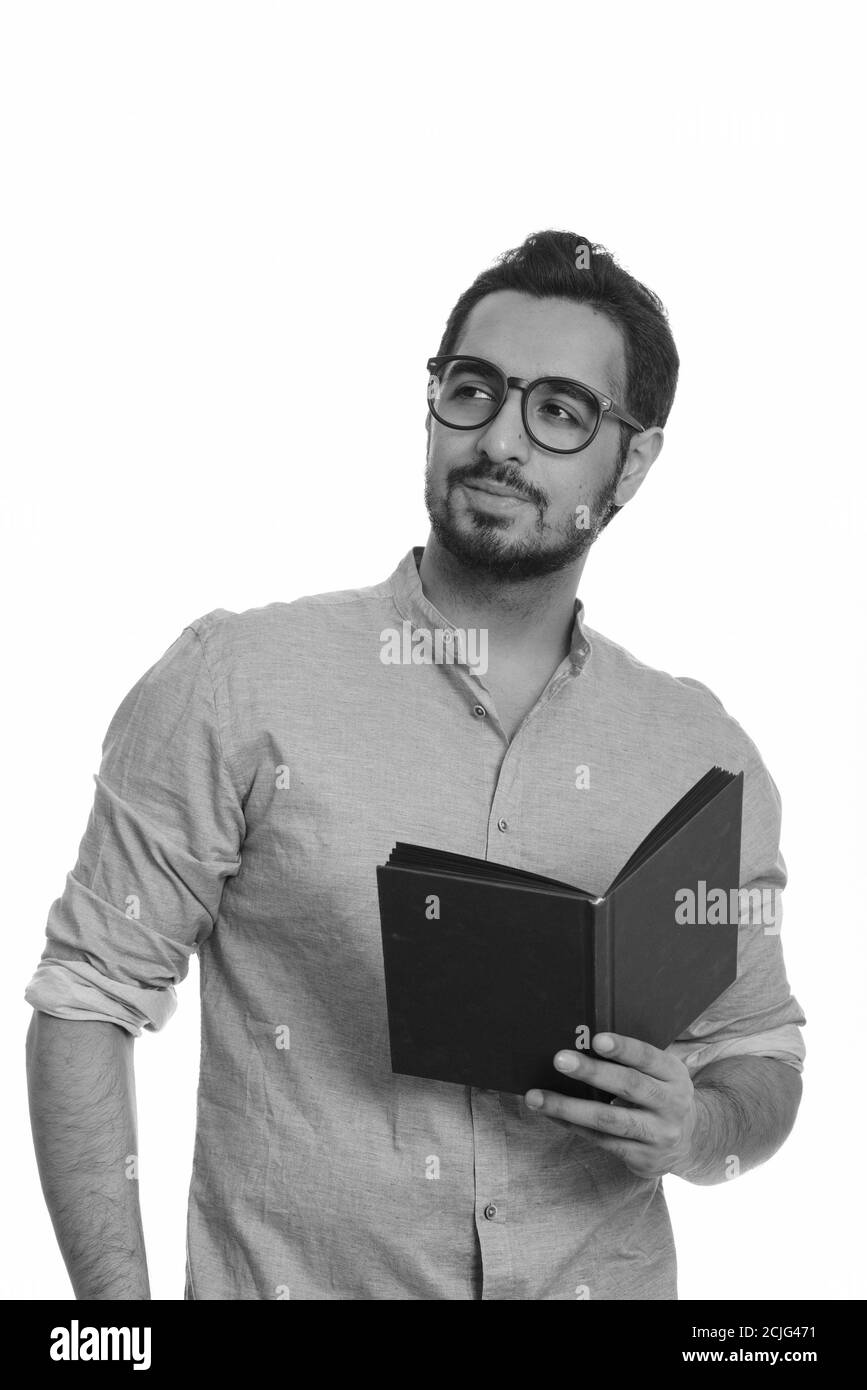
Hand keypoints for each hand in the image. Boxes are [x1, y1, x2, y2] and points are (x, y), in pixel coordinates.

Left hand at [523, 1032, 701, 1178]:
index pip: (649, 1057)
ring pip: (608, 1120)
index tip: (597, 1040)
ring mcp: (658, 1135)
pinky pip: (600, 1141)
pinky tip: (550, 1114)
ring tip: (536, 1097)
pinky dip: (571, 1126)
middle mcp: (671, 1105)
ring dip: (568, 1107)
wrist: (692, 1141)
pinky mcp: (642, 1158)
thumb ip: (634, 1061)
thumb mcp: (661, 1073)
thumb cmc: (660, 1093)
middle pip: (628, 1086)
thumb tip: (581, 1041)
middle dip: (591, 1072)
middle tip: (559, 1059)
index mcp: (674, 1075)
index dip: (623, 1048)